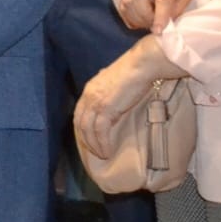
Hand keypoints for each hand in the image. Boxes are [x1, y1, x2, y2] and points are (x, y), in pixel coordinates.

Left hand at [74, 36, 189, 157]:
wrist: (141, 66)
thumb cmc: (134, 73)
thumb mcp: (115, 84)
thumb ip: (109, 94)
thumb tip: (112, 107)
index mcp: (89, 89)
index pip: (79, 112)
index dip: (82, 127)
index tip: (88, 138)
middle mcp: (88, 96)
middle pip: (80, 123)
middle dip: (85, 139)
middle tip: (94, 151)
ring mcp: (95, 102)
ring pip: (88, 130)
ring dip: (94, 145)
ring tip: (102, 155)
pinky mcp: (106, 109)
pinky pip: (100, 132)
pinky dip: (103, 144)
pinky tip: (108, 152)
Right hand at [118, 0, 193, 31]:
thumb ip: (176, 8)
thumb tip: (164, 24)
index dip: (160, 15)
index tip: (159, 31)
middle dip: (145, 15)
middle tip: (154, 25)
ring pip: (127, 2)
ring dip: (137, 18)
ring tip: (148, 23)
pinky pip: (122, 6)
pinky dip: (130, 17)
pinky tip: (140, 20)